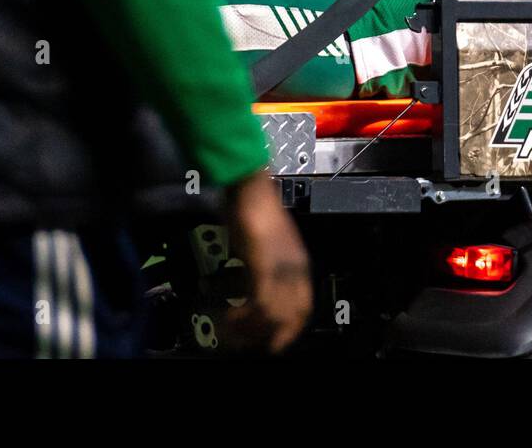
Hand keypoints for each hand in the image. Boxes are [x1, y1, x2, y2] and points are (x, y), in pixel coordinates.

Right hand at [223, 170, 311, 353]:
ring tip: (230, 328)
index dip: (288, 330)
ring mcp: (281, 270)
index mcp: (300, 266)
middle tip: (244, 342)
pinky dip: (242, 317)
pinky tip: (228, 316)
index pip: (303, 309)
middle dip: (268, 336)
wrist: (252, 190)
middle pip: (292, 318)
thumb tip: (254, 289)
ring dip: (250, 329)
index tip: (270, 342)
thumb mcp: (265, 248)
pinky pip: (259, 304)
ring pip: (274, 316)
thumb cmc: (257, 211)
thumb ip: (264, 268)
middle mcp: (295, 271)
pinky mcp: (263, 268)